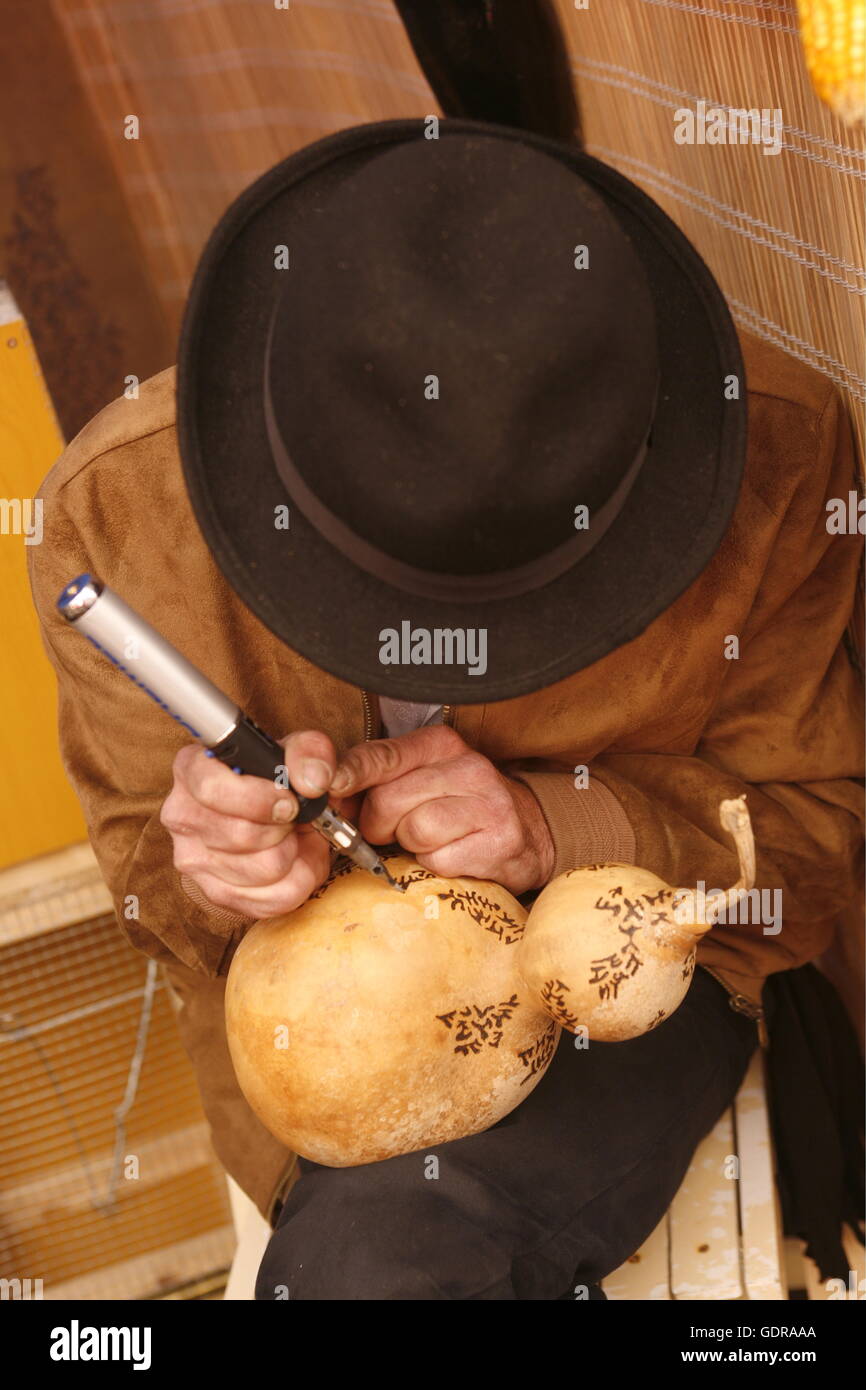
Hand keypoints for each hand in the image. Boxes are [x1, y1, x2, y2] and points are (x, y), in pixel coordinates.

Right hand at [160, 731, 355, 917]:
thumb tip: (313, 780)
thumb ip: (310, 753)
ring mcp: (194, 860)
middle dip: (283, 827)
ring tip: (293, 837)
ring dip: (294, 853)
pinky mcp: (216, 894)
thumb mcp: (302, 752)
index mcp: (192, 769)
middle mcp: (182, 816)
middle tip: (293, 818)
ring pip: (264, 868)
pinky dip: (299, 881)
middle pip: (241, 834)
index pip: (210, 788)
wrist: (287, 816)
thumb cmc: (285, 780)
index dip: (257, 798)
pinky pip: (273, 899)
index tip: (288, 801)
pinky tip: (293, 861)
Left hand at [330, 725, 554, 894]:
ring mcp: (488, 803)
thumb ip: (374, 779)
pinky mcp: (501, 841)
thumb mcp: (419, 779)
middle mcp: (468, 766)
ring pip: (414, 831)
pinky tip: (454, 855)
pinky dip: (437, 865)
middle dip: (380, 825)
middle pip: (388, 801)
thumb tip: (324, 794)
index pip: (381, 756)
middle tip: (396, 831)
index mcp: (439, 744)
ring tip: (432, 841)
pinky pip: (440, 860)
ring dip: (412, 846)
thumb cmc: (457, 807)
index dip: (349, 774)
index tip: (326, 787)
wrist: (529, 832)